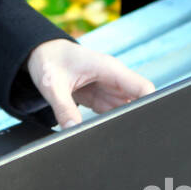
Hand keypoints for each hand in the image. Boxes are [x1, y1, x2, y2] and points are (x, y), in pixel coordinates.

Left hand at [25, 39, 154, 129]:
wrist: (40, 54)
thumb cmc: (49, 60)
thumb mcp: (52, 85)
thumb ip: (64, 108)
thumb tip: (73, 130)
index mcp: (110, 70)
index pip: (144, 88)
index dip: (151, 105)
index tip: (146, 123)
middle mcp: (114, 80)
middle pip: (138, 103)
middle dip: (134, 119)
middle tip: (122, 135)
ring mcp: (108, 90)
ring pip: (126, 111)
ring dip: (120, 123)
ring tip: (109, 134)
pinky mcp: (100, 98)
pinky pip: (112, 114)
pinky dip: (109, 123)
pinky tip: (102, 131)